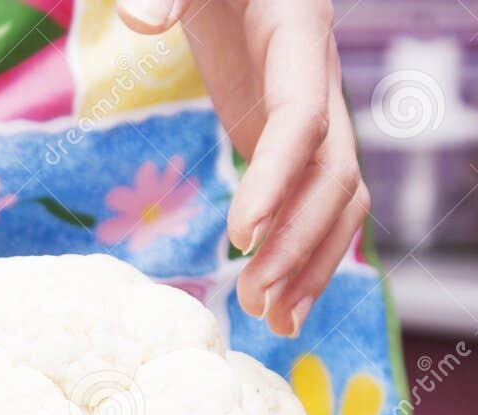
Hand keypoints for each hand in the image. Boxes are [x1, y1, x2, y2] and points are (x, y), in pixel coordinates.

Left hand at [119, 0, 368, 338]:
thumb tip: (138, 18)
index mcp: (301, 32)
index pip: (302, 121)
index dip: (278, 180)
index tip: (239, 236)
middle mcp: (321, 78)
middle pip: (332, 174)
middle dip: (297, 243)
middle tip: (250, 299)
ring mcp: (314, 112)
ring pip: (339, 200)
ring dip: (310, 265)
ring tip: (272, 322)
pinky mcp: (293, 139)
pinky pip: (317, 205)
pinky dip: (306, 258)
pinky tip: (281, 309)